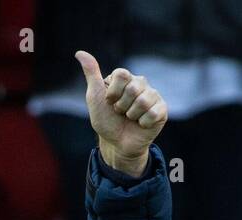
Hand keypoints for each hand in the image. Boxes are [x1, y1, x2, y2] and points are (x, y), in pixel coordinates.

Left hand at [75, 50, 167, 176]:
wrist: (116, 144)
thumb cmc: (106, 120)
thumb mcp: (95, 97)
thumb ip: (92, 74)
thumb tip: (79, 52)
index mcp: (126, 78)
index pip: (122, 74)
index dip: (113, 92)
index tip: (109, 101)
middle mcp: (141, 83)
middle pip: (133, 88)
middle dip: (121, 106)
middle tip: (120, 112)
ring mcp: (153, 96)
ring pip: (143, 101)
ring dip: (131, 115)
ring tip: (130, 118)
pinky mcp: (162, 110)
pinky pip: (153, 113)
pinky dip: (143, 123)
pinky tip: (141, 124)